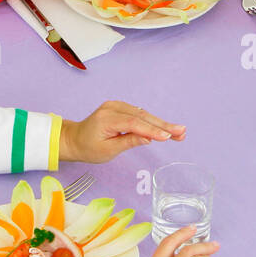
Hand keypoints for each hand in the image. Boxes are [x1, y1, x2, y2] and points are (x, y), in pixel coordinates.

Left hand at [59, 100, 184, 162]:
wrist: (73, 139)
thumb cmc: (88, 148)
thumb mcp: (107, 151)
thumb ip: (128, 142)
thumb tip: (148, 139)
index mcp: (106, 119)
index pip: (134, 123)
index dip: (152, 130)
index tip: (168, 137)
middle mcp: (112, 108)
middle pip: (142, 116)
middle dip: (163, 125)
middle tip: (182, 132)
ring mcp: (116, 105)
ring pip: (143, 114)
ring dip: (161, 123)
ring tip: (179, 132)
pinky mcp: (120, 107)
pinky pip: (139, 114)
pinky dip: (152, 121)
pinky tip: (165, 128)